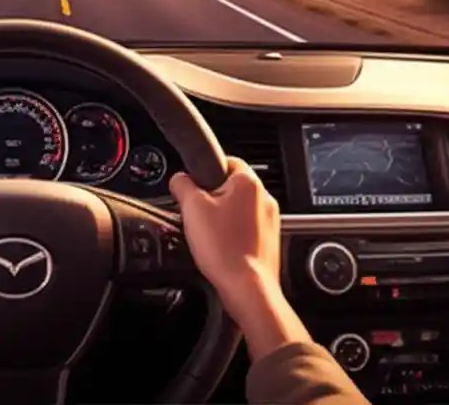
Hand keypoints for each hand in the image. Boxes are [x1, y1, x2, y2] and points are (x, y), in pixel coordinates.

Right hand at [169, 156, 280, 291]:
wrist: (246, 287)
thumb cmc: (224, 249)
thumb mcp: (192, 208)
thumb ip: (182, 184)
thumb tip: (179, 178)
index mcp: (248, 182)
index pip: (225, 160)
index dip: (203, 173)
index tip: (193, 188)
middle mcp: (265, 198)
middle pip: (229, 187)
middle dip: (211, 199)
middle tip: (196, 215)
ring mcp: (270, 220)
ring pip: (237, 209)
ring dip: (221, 218)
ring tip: (209, 235)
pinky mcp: (269, 240)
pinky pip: (245, 229)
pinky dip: (232, 235)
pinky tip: (220, 248)